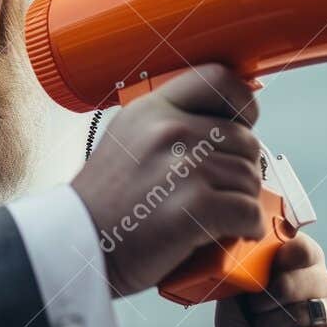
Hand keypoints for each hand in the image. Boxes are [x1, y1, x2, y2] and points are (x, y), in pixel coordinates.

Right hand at [70, 64, 265, 298]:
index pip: (218, 79)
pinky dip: (249, 227)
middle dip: (244, 169)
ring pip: (250, 178)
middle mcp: (168, 131)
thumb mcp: (125, 142)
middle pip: (244, 139)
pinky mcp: (194, 206)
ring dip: (245, 201)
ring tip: (223, 216)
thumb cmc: (103, 206)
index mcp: (151, 110)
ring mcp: (182, 168)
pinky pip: (249, 211)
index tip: (243, 124)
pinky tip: (235, 233)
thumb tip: (223, 129)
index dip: (241, 104)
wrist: (76, 246)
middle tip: (226, 190)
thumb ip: (166, 127)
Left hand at [214, 232, 326, 326]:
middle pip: (291, 284)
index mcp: (301, 261)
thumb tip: (244, 254)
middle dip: (261, 306)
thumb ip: (243, 268)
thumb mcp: (235, 292)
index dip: (275, 263)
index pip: (298, 247)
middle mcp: (324, 280)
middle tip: (254, 316)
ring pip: (297, 316)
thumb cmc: (242, 322)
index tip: (258, 278)